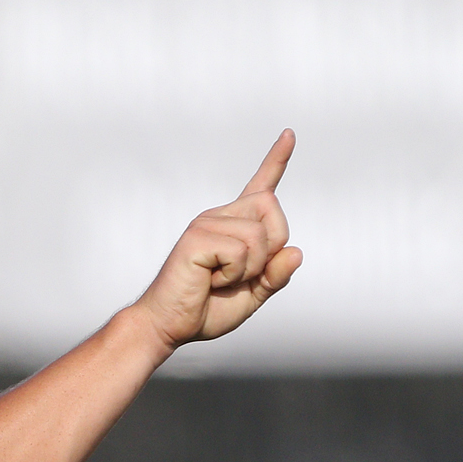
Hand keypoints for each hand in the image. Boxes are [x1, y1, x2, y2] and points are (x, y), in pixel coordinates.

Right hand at [131, 130, 302, 350]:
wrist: (167, 327)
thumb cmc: (204, 309)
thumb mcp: (252, 295)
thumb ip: (275, 276)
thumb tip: (295, 251)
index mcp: (233, 226)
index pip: (260, 187)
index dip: (276, 161)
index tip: (289, 134)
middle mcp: (219, 216)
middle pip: (272, 208)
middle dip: (271, 247)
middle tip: (240, 273)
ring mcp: (206, 223)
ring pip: (260, 235)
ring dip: (251, 268)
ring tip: (221, 280)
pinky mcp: (196, 238)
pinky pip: (240, 252)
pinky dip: (234, 274)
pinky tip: (210, 280)